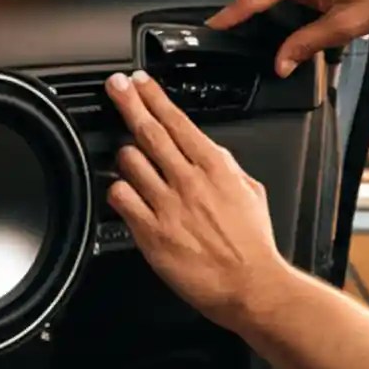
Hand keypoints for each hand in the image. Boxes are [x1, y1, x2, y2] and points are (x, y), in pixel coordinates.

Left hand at [103, 70, 291, 329]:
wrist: (251, 286)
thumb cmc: (253, 245)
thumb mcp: (251, 191)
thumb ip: (226, 166)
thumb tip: (208, 150)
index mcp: (215, 167)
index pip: (176, 120)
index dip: (154, 96)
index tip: (140, 82)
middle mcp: (188, 180)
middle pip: (148, 130)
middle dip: (128, 102)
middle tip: (115, 87)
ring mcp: (167, 205)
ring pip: (129, 160)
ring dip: (125, 154)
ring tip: (129, 158)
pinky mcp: (151, 232)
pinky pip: (120, 198)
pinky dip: (117, 189)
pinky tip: (123, 191)